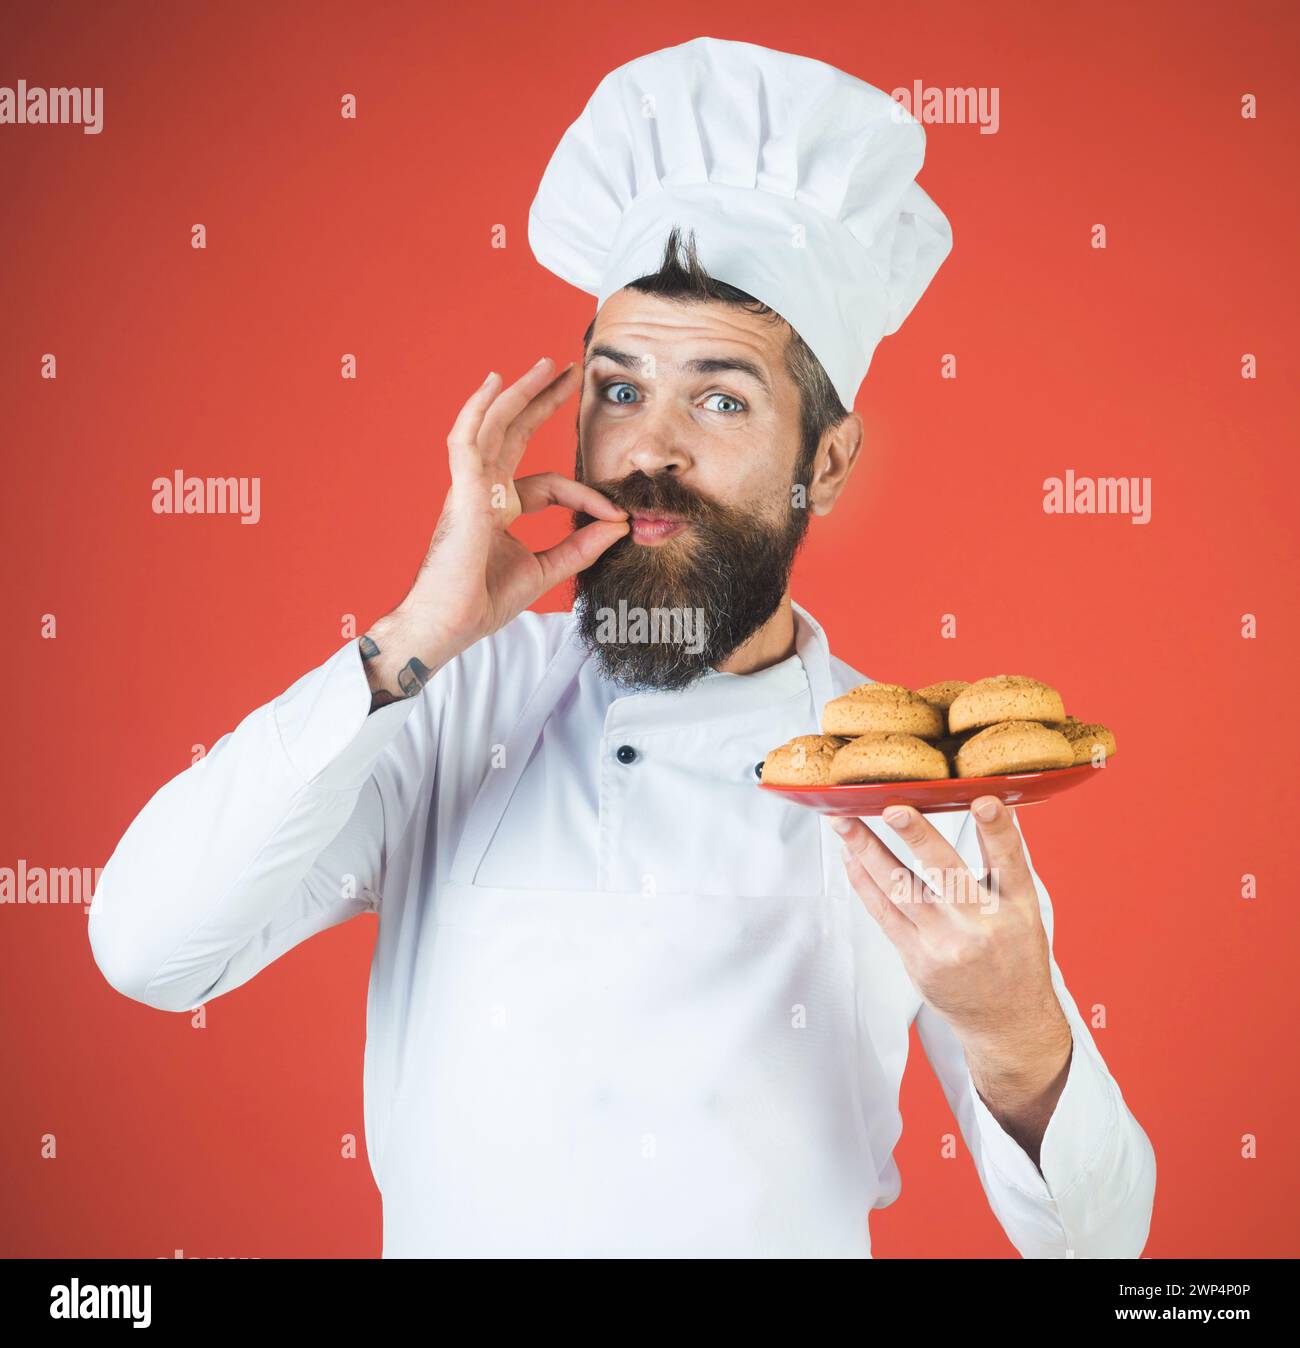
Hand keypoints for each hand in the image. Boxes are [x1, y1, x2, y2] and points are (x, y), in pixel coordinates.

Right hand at [362, 357, 628, 705]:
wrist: (447, 626)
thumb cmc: (480, 602)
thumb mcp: (544, 571)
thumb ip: (580, 548)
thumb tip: (619, 525)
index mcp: (498, 508)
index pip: (551, 484)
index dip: (587, 496)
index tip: (619, 515)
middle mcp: (482, 491)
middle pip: (515, 434)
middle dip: (541, 402)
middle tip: (567, 372)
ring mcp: (468, 489)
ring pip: (495, 427)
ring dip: (520, 394)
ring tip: (545, 366)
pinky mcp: (461, 493)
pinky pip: (468, 441)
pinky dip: (479, 410)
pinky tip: (494, 384)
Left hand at [834, 796, 1070, 1067]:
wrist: (1006, 1020)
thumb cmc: (1014, 953)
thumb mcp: (1024, 908)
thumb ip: (1005, 861)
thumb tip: (991, 802)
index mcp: (1017, 907)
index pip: (1010, 860)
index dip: (998, 829)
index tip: (984, 800)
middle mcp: (982, 925)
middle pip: (947, 873)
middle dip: (918, 837)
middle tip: (893, 808)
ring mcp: (946, 944)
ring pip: (901, 889)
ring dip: (868, 852)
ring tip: (843, 822)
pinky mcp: (917, 958)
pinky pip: (883, 914)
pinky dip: (863, 883)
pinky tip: (850, 857)